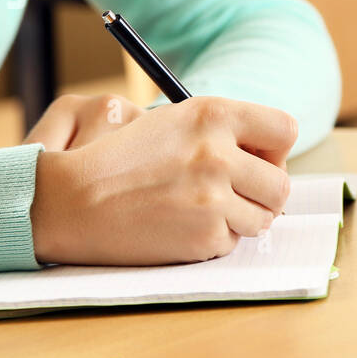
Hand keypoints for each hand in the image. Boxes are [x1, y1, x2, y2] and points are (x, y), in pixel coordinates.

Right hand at [30, 97, 297, 264]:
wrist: (71, 200)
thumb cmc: (121, 158)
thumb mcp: (173, 121)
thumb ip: (223, 129)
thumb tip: (270, 152)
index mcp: (213, 115)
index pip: (285, 129)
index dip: (275, 149)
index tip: (258, 159)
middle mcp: (219, 154)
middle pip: (282, 183)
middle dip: (264, 192)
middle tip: (237, 194)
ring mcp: (214, 198)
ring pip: (264, 218)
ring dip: (242, 218)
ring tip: (206, 210)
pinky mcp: (205, 236)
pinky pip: (233, 241)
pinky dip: (214, 239)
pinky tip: (182, 226)